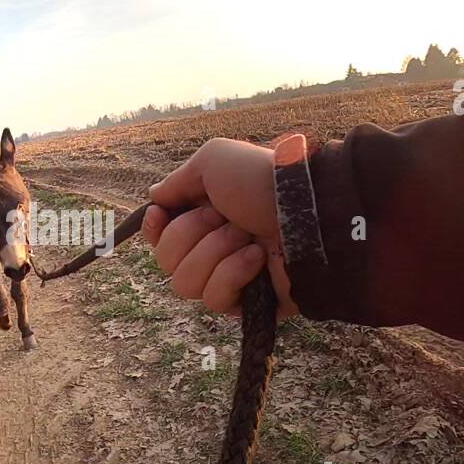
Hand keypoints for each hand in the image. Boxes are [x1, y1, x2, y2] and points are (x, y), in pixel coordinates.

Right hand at [142, 138, 298, 318]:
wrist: (309, 212)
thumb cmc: (263, 181)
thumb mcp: (213, 160)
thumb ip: (178, 180)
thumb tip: (154, 198)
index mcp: (204, 216)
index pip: (160, 236)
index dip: (154, 229)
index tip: (160, 215)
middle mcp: (213, 247)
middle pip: (165, 260)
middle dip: (191, 234)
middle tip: (225, 218)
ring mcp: (229, 277)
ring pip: (185, 284)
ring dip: (214, 253)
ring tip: (247, 237)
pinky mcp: (246, 303)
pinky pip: (215, 299)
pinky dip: (234, 273)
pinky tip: (258, 258)